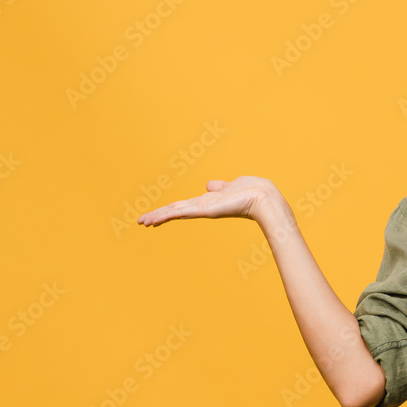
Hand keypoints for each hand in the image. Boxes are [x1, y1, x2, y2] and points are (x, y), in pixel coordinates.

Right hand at [136, 176, 278, 226]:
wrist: (264, 199)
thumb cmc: (253, 191)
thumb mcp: (232, 186)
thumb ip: (220, 187)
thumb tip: (210, 185)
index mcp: (209, 201)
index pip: (185, 205)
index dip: (171, 209)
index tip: (158, 214)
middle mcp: (204, 206)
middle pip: (176, 210)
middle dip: (159, 215)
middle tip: (142, 222)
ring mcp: (204, 208)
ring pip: (175, 211)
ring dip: (158, 216)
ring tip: (142, 221)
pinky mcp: (205, 209)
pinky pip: (180, 211)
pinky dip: (166, 214)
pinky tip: (154, 218)